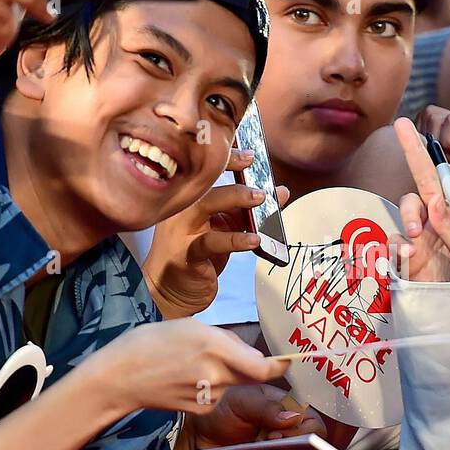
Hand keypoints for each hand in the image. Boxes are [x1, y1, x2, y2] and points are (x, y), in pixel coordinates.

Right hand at [90, 318, 287, 417]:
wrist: (120, 377)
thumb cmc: (151, 343)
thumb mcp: (191, 327)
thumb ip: (227, 340)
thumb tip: (252, 354)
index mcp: (214, 348)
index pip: (262, 367)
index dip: (280, 366)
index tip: (289, 361)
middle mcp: (216, 376)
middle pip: (250, 373)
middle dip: (246, 362)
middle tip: (219, 349)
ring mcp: (209, 397)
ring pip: (233, 382)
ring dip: (226, 371)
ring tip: (192, 361)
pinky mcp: (201, 410)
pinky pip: (218, 393)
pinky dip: (212, 384)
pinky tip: (186, 378)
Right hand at [142, 149, 289, 318]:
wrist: (168, 293)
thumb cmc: (196, 258)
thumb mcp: (224, 230)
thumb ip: (249, 211)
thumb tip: (280, 192)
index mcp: (189, 200)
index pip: (207, 172)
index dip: (228, 160)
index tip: (251, 156)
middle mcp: (181, 210)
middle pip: (207, 185)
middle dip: (236, 180)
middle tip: (262, 186)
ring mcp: (181, 231)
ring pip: (206, 207)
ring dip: (236, 200)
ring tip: (261, 201)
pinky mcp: (186, 255)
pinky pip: (212, 243)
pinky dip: (235, 239)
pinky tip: (254, 240)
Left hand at [182, 384, 325, 449]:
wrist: (194, 433)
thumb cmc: (219, 409)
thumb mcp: (240, 401)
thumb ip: (266, 407)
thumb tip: (294, 417)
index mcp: (288, 412)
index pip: (314, 425)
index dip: (304, 432)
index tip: (278, 435)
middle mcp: (288, 437)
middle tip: (268, 447)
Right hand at [392, 115, 449, 314]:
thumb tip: (435, 206)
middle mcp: (446, 225)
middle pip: (430, 181)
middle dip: (417, 151)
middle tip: (402, 124)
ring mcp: (425, 240)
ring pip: (409, 207)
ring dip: (409, 214)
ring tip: (415, 235)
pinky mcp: (407, 259)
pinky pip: (393, 240)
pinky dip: (396, 245)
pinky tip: (406, 258)